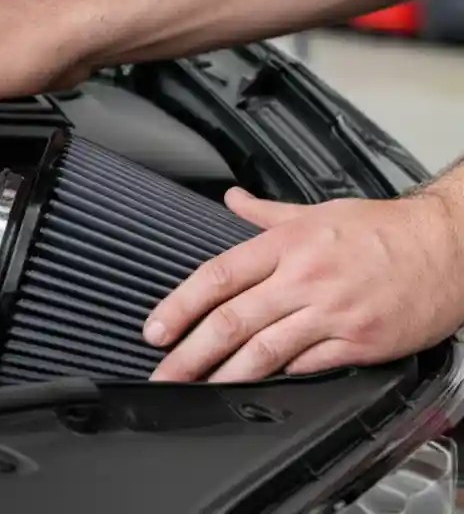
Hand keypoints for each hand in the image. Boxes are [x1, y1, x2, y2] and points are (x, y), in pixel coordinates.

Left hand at [145, 186, 463, 382]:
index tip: (155, 330)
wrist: (451, 247)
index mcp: (287, 244)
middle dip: (189, 352)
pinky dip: (278, 380)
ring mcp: (331, 313)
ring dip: (224, 374)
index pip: (217, 276)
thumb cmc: (384, 230)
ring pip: (264, 350)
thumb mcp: (318, 211)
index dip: (179, 306)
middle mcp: (304, 278)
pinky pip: (308, 367)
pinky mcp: (358, 342)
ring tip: (197, 389)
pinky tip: (256, 390)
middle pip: (232, 320)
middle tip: (162, 373)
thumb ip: (266, 213)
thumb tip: (231, 199)